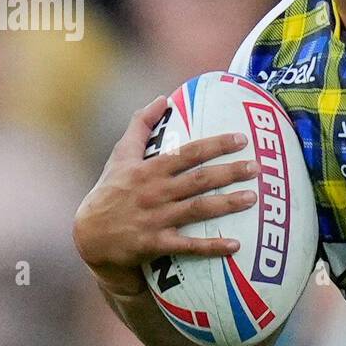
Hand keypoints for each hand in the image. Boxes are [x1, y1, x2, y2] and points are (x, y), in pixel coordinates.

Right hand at [73, 96, 256, 298]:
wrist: (89, 237)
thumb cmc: (110, 192)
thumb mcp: (120, 156)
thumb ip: (141, 125)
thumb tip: (162, 98)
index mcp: (148, 170)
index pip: (187, 153)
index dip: (215, 145)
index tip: (242, 139)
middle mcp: (154, 193)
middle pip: (198, 180)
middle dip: (229, 172)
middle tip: (257, 167)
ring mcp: (156, 220)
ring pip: (197, 210)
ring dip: (227, 205)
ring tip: (253, 198)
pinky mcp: (156, 245)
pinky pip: (188, 247)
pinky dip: (212, 247)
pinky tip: (236, 245)